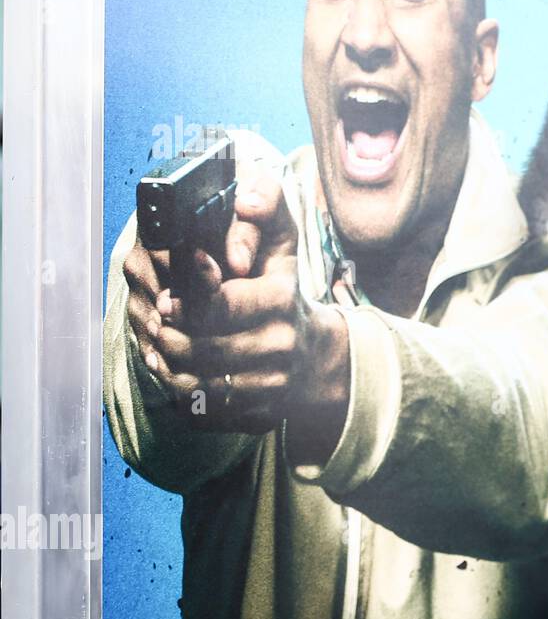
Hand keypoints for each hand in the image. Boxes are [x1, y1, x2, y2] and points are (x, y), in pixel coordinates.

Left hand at [135, 172, 349, 454]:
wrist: (320, 361)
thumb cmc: (287, 295)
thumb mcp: (283, 247)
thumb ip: (267, 209)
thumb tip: (244, 201)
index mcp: (282, 302)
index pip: (216, 304)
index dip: (181, 302)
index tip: (162, 299)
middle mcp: (280, 347)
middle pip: (198, 347)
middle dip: (167, 334)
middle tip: (156, 323)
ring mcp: (272, 387)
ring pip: (195, 382)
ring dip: (169, 365)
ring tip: (162, 346)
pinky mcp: (260, 416)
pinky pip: (204, 411)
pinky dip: (182, 393)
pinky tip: (179, 373)